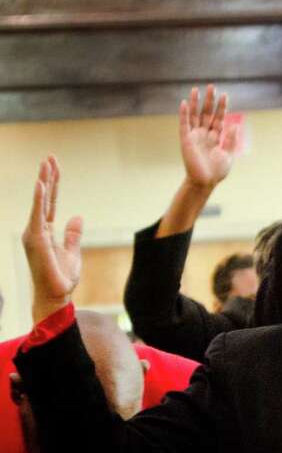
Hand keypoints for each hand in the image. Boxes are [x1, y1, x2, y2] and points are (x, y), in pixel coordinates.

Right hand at [21, 156, 81, 322]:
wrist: (56, 296)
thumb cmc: (62, 277)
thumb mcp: (72, 252)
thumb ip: (73, 234)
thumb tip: (77, 217)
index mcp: (45, 231)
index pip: (50, 203)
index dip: (53, 185)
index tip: (55, 167)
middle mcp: (36, 229)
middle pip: (44, 198)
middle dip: (48, 177)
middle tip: (51, 157)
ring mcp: (34, 233)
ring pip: (40, 202)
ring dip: (44, 181)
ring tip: (46, 163)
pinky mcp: (35, 239)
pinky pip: (38, 214)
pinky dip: (39, 198)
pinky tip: (41, 183)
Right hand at [179, 85, 236, 188]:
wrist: (205, 182)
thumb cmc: (217, 171)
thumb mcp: (228, 154)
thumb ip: (231, 140)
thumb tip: (234, 125)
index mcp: (215, 137)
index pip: (218, 118)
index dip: (221, 107)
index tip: (224, 95)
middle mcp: (204, 134)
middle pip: (206, 113)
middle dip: (209, 100)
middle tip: (212, 86)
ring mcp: (195, 136)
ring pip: (194, 115)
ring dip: (195, 102)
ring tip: (197, 89)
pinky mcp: (186, 140)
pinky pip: (184, 124)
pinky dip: (184, 114)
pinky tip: (185, 103)